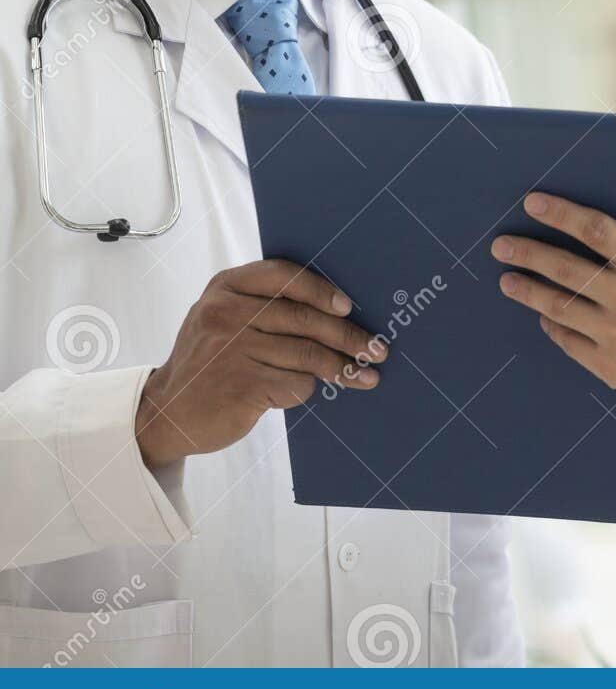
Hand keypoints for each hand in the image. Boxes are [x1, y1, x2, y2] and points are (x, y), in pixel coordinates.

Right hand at [134, 258, 386, 469]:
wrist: (165, 413)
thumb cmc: (207, 362)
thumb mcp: (221, 318)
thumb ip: (261, 305)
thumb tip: (332, 307)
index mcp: (226, 287)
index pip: (284, 275)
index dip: (321, 289)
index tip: (348, 306)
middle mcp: (227, 312)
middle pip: (304, 318)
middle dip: (348, 335)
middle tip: (377, 349)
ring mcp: (233, 350)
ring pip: (306, 354)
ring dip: (343, 368)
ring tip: (367, 376)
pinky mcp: (242, 386)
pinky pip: (295, 384)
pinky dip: (310, 389)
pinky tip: (314, 391)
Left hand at [490, 186, 615, 398]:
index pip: (597, 230)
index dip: (561, 214)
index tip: (533, 204)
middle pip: (566, 269)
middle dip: (528, 253)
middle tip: (501, 244)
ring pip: (558, 307)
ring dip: (528, 291)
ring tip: (507, 279)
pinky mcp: (609, 366)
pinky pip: (568, 341)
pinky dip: (551, 326)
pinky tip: (541, 315)